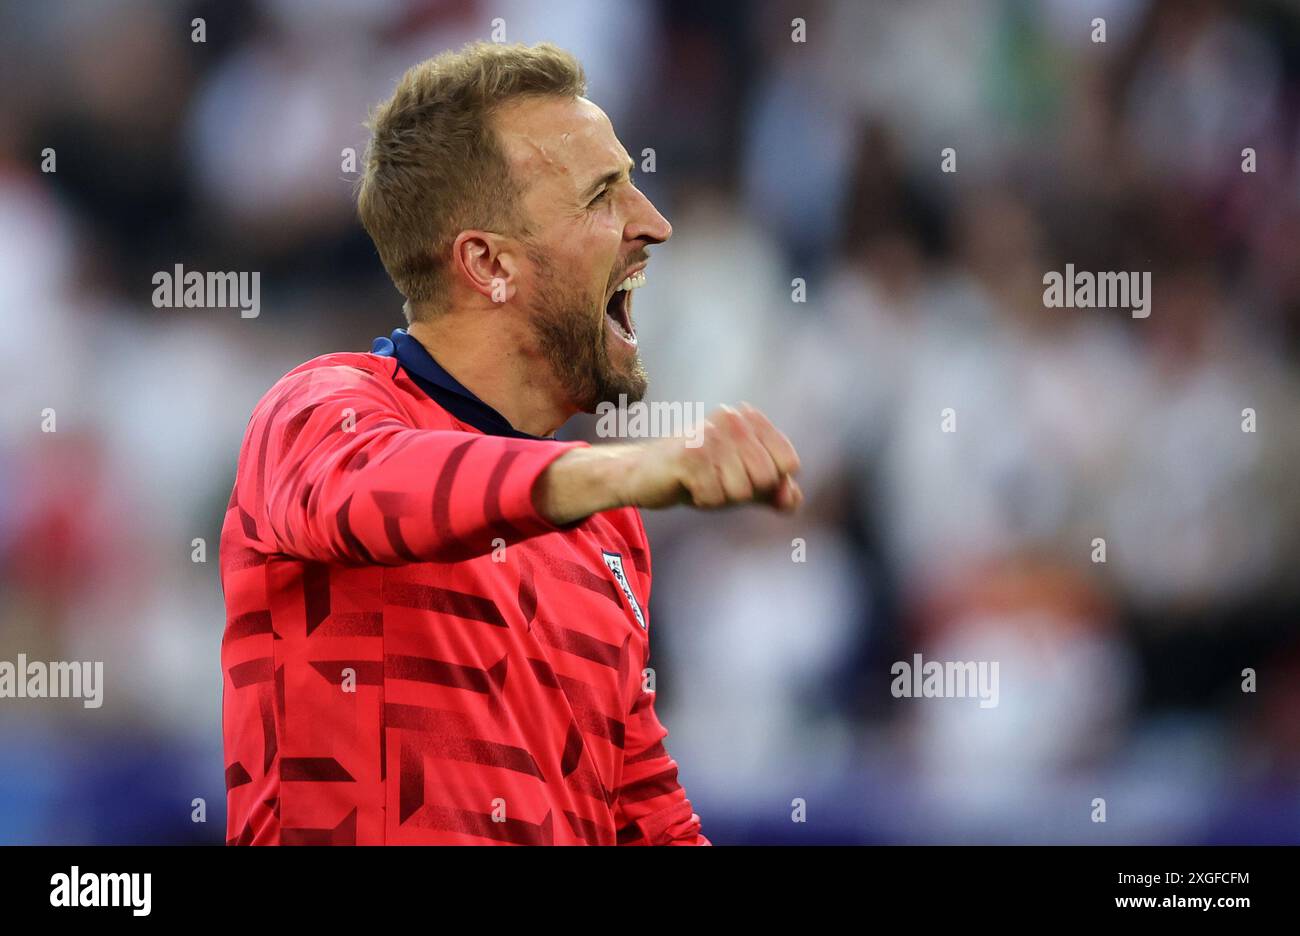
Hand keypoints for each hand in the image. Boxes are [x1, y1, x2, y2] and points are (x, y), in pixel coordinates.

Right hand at [536, 403, 801, 524]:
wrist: (642, 476)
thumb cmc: (697, 478)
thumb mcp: (742, 485)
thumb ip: (775, 492)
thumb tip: (793, 498)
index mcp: (749, 419)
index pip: (789, 463)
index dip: (769, 483)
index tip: (740, 476)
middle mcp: (732, 419)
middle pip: (767, 478)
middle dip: (743, 492)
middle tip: (716, 481)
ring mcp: (710, 435)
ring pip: (742, 490)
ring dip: (720, 497)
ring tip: (701, 482)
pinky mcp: (689, 455)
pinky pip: (715, 497)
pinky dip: (702, 500)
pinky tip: (687, 486)